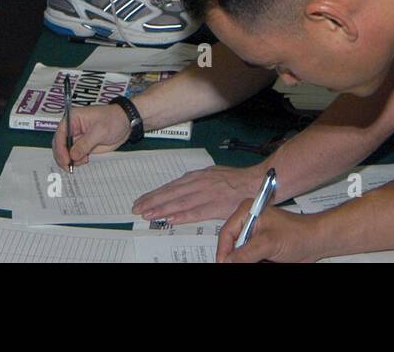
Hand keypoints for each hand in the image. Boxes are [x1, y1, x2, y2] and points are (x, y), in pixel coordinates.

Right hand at [51, 102, 131, 169]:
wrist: (126, 123)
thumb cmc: (114, 119)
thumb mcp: (99, 131)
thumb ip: (85, 144)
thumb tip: (72, 155)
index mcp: (73, 118)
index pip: (60, 134)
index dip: (60, 148)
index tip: (65, 160)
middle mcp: (72, 128)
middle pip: (60, 144)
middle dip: (63, 156)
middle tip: (70, 166)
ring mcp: (77, 138)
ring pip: (66, 152)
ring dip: (71, 160)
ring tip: (84, 160)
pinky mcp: (83, 146)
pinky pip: (75, 156)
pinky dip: (77, 161)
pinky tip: (86, 160)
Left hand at [132, 163, 265, 225]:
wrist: (257, 181)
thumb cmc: (237, 180)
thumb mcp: (214, 174)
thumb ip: (198, 180)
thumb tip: (183, 186)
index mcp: (198, 176)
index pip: (172, 186)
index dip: (156, 194)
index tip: (142, 200)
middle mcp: (200, 183)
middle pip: (172, 193)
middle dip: (153, 201)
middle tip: (137, 209)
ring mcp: (207, 194)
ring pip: (180, 202)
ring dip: (161, 209)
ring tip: (147, 214)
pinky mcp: (216, 205)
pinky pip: (195, 212)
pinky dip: (181, 216)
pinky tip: (169, 220)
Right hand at [216, 204, 325, 262]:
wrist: (315, 242)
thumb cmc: (296, 234)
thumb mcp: (268, 243)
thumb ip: (246, 253)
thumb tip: (228, 262)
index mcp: (247, 212)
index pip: (226, 233)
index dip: (223, 252)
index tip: (223, 265)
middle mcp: (248, 223)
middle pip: (232, 246)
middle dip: (236, 259)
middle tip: (248, 263)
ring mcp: (254, 236)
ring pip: (240, 255)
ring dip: (247, 261)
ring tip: (265, 260)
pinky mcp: (260, 247)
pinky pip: (249, 259)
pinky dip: (254, 262)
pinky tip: (268, 261)